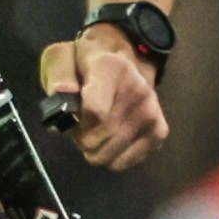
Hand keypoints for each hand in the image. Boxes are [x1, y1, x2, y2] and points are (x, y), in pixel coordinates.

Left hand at [42, 27, 166, 171]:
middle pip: (100, 138)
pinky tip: (109, 139)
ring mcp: (150, 113)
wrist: (121, 60)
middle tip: (80, 125)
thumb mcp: (62, 57)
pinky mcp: (159, 131)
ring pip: (111, 155)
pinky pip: (125, 162)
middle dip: (81, 139)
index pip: (95, 112)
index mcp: (113, 69)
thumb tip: (64, 93)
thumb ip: (59, 73)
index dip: (76, 123)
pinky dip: (111, 157)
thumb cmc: (84, 63)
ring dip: (95, 150)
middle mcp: (138, 91)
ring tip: (94, 130)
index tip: (71, 115)